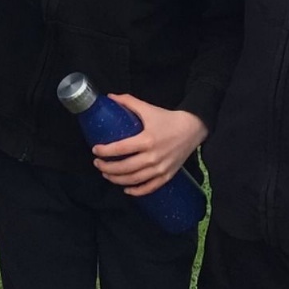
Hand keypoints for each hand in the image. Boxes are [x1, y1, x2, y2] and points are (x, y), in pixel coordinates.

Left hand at [92, 97, 206, 195]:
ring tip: (106, 175)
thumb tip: (109, 97)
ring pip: (134, 179)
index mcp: (147, 139)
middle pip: (125, 167)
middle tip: (97, 164)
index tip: (95, 150)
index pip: (120, 149)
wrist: (193, 129)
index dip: (105, 151)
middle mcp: (153, 156)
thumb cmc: (168, 118)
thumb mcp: (147, 108)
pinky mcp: (168, 175)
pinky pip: (150, 187)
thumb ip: (128, 101)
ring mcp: (161, 168)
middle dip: (107, 168)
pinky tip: (126, 190)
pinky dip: (137, 191)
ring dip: (117, 180)